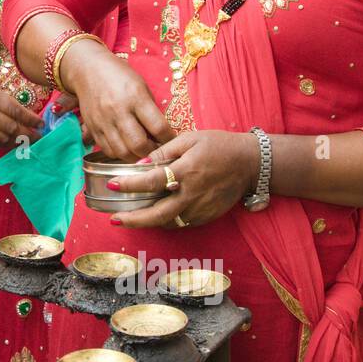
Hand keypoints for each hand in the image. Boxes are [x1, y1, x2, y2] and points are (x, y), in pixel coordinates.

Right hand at [0, 73, 41, 146]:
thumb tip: (22, 112)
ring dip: (17, 141)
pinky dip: (3, 143)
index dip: (31, 120)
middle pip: (12, 128)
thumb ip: (2, 97)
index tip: (41, 124)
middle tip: (39, 137)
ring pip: (3, 138)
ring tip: (26, 141)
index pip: (16, 111)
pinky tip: (10, 141)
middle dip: (29, 134)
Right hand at [62, 41, 174, 158]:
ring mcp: (103, 121)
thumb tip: (161, 135)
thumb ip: (150, 110)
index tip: (172, 141)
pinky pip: (108, 150)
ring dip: (136, 157)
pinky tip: (127, 149)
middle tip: (158, 151)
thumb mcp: (141, 86)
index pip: (158, 127)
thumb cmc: (119, 76)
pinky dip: (120, 154)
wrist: (88, 70)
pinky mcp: (92, 128)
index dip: (168, 139)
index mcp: (136, 97)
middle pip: (139, 144)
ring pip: (122, 152)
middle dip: (152, 152)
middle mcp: (118, 111)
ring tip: (143, 153)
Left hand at [106, 130, 259, 228]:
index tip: (112, 184)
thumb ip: (164, 151)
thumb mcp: (190, 139)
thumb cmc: (218, 145)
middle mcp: (192, 193)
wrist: (249, 163)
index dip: (130, 184)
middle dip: (134, 220)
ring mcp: (201, 208)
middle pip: (158, 214)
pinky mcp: (207, 216)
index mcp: (186, 171)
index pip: (152, 181)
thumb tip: (141, 164)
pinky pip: (182, 222)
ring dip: (148, 222)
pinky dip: (167, 220)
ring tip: (129, 218)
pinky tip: (155, 214)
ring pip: (169, 222)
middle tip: (114, 219)